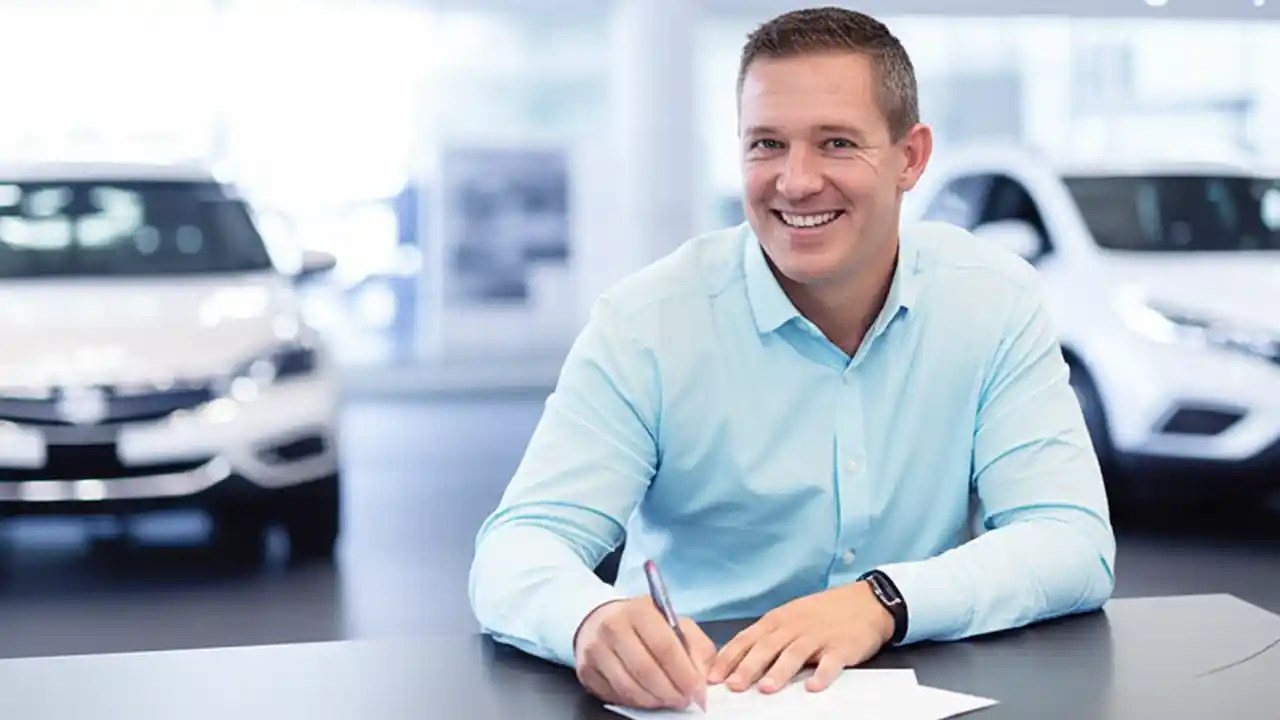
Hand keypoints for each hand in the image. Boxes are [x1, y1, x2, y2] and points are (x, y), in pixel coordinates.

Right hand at [573, 597, 716, 709]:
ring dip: (654, 701)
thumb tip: (702, 678)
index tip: (698, 691)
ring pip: (629, 688)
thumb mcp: (675, 623)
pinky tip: (647, 696)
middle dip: (671, 692)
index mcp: (638, 610)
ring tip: (668, 700)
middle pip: (646, 670)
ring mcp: (595, 650)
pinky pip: (615, 695)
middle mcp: (612, 627)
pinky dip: (636, 702)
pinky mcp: (586, 671)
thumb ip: (696, 647)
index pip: (664, 646)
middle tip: (685, 701)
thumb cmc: (644, 624)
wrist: (600, 620)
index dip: (684, 674)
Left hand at [709, 581, 895, 693]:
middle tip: (733, 686)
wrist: (865, 602)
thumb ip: (767, 637)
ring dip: (779, 671)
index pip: (747, 638)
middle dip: (748, 667)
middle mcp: (794, 626)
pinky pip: (831, 662)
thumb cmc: (822, 613)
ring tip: (766, 688)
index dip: (730, 657)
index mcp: (778, 620)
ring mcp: (818, 636)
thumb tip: (736, 660)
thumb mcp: (790, 617)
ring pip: (795, 653)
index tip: (714, 676)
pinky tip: (813, 686)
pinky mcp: (842, 647)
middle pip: (767, 647)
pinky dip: (822, 674)